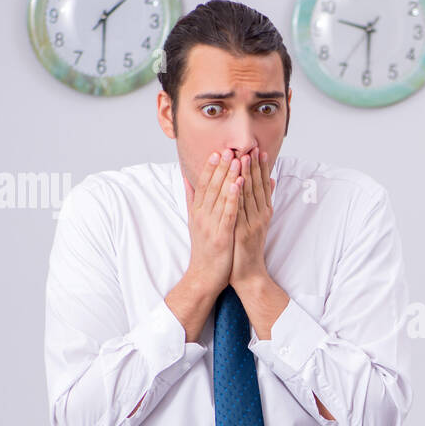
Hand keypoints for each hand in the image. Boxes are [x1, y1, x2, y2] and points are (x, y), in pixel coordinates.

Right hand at [185, 148, 241, 294]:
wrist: (204, 276)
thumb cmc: (204, 249)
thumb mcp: (195, 222)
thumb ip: (191, 200)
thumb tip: (185, 179)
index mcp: (198, 211)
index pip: (204, 185)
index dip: (211, 168)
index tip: (217, 151)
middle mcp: (202, 216)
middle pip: (212, 187)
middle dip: (221, 167)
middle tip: (228, 149)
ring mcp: (211, 225)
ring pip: (221, 197)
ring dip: (228, 177)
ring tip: (237, 160)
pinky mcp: (221, 235)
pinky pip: (228, 213)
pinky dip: (232, 198)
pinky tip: (238, 185)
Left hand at [231, 147, 274, 286]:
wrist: (248, 274)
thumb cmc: (248, 249)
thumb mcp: (258, 223)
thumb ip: (263, 202)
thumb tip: (270, 181)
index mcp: (263, 213)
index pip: (262, 186)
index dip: (261, 168)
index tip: (258, 151)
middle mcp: (260, 216)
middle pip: (257, 187)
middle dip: (254, 166)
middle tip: (252, 147)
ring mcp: (253, 224)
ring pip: (249, 196)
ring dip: (247, 176)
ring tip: (244, 157)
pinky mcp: (244, 232)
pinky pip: (240, 210)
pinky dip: (238, 195)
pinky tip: (236, 182)